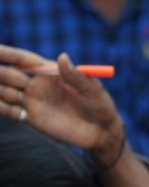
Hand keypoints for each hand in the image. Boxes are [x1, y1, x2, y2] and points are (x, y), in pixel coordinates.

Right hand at [0, 46, 123, 154]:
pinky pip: (8, 110)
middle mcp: (35, 84)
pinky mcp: (31, 118)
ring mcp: (31, 101)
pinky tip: (11, 109)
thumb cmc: (100, 106)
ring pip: (3, 90)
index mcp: (48, 71)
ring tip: (11, 95)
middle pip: (7, 74)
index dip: (5, 53)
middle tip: (1, 77)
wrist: (101, 132)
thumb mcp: (93, 90)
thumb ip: (77, 76)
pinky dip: (2, 107)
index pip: (21, 59)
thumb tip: (62, 57)